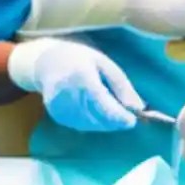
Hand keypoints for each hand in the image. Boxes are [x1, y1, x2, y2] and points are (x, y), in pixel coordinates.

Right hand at [8, 37, 143, 131]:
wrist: (45, 62)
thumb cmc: (79, 58)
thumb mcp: (104, 63)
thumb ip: (121, 85)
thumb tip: (139, 107)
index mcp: (82, 77)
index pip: (102, 104)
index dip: (118, 116)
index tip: (133, 120)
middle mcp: (68, 95)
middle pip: (97, 118)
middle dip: (115, 121)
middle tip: (127, 117)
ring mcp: (60, 108)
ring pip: (90, 125)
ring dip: (105, 123)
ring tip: (112, 112)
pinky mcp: (57, 116)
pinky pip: (81, 125)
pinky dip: (93, 122)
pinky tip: (96, 111)